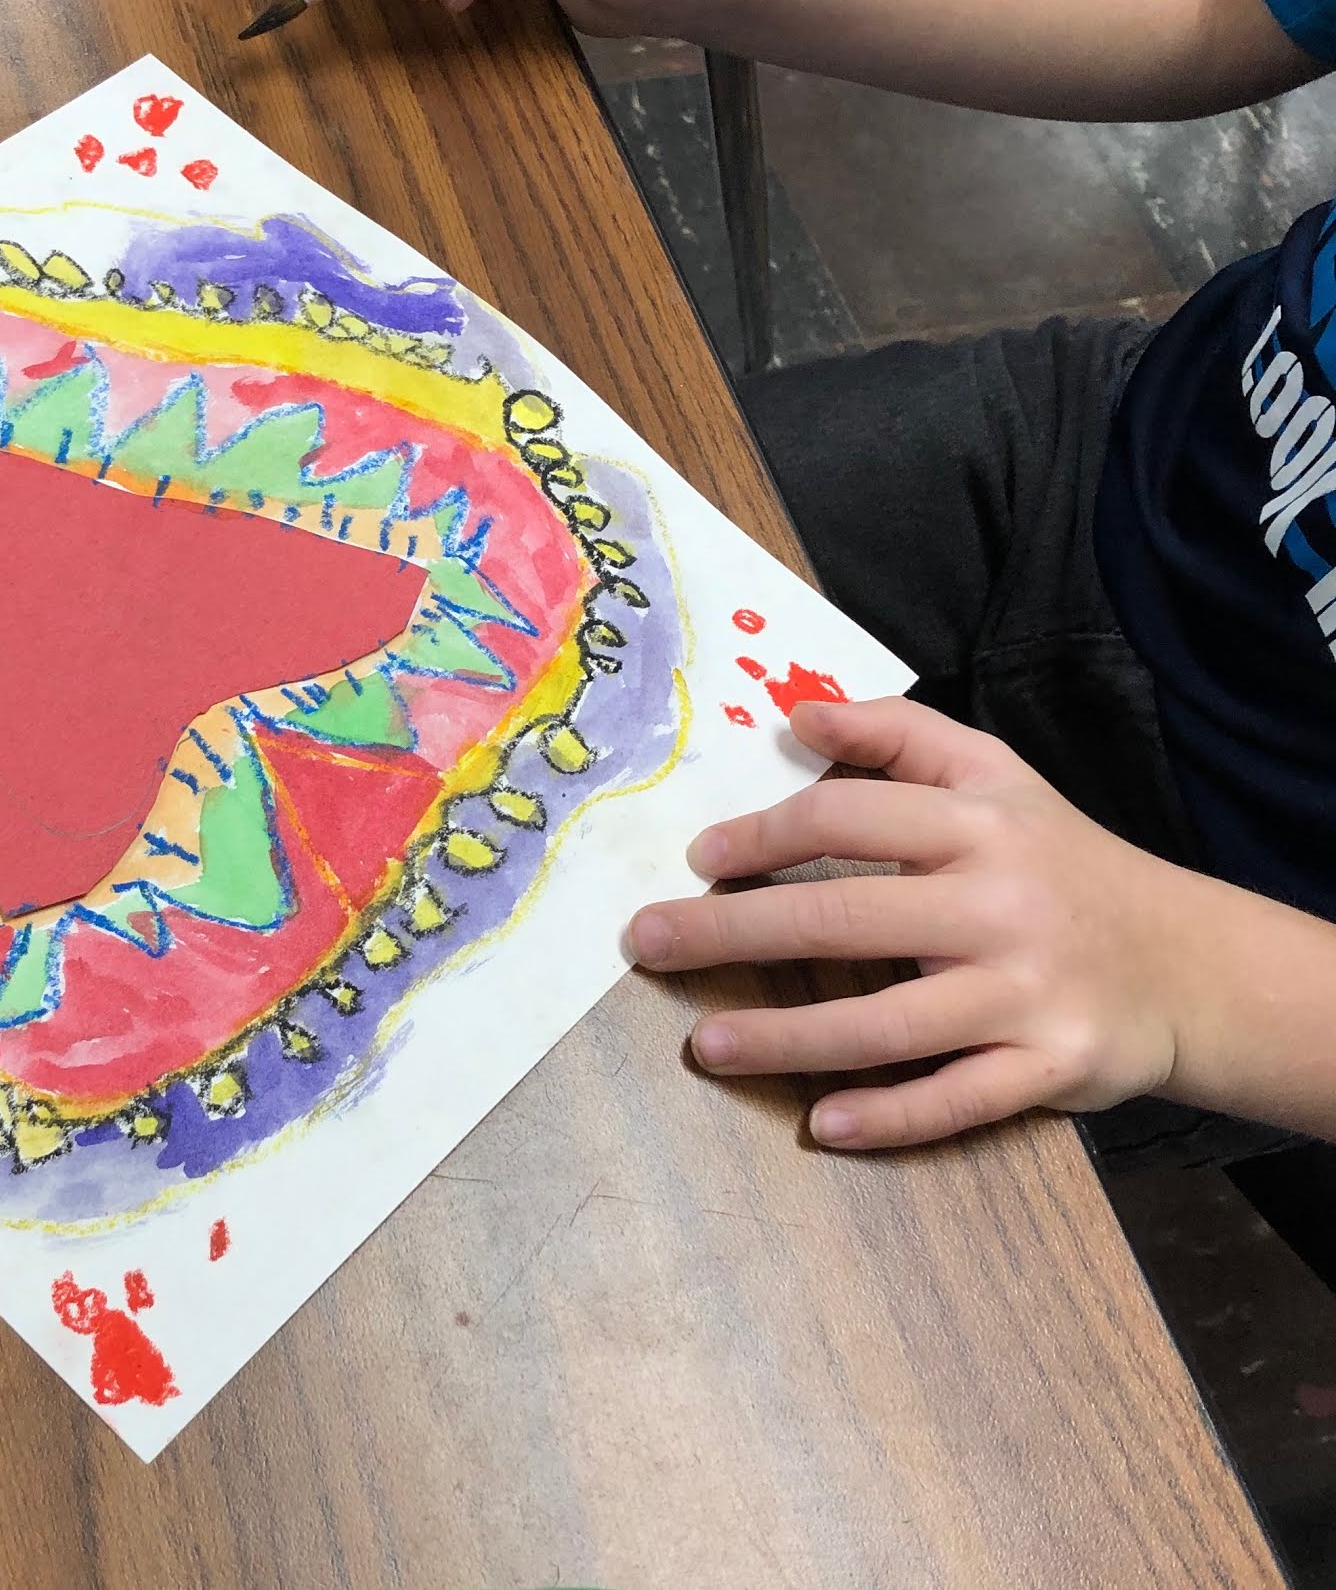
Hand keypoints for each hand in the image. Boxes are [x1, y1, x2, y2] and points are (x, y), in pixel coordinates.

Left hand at [626, 696, 1240, 1149]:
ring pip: (886, 1024)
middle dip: (732, 933)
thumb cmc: (1057, 858)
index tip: (699, 857)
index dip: (763, 835)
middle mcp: (999, 906)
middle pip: (844, 920)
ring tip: (705, 1045)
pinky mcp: (1050, 1068)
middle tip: (647, 944)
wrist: (1186, 962)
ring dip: (786, 1038)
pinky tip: (821, 1124)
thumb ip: (896, 734)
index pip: (848, 818)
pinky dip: (890, 1117)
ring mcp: (1025, 994)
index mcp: (978, 824)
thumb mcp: (992, 773)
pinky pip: (957, 1100)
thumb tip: (798, 711)